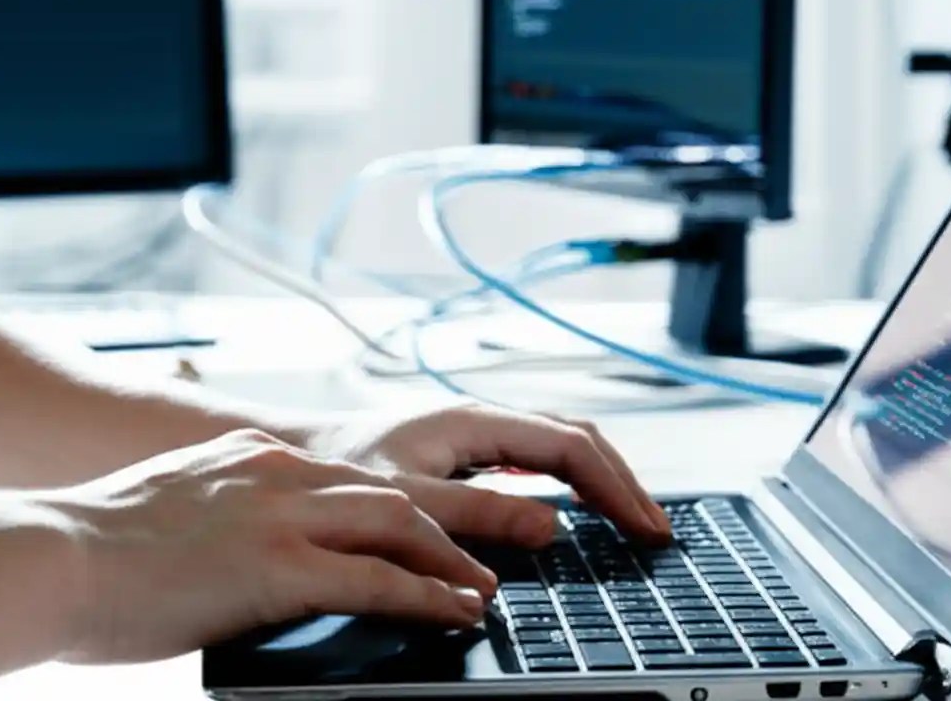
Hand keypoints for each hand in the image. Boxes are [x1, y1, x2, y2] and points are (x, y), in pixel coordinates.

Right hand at [47, 430, 495, 663]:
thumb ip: (223, 506)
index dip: (402, 504)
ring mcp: (282, 517)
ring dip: (450, 562)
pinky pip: (374, 581)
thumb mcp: (175, 498)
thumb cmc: (93, 544)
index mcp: (256, 456)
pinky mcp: (276, 566)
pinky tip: (453, 613)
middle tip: (481, 555)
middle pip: (391, 493)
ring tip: (480, 589)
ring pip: (398, 526)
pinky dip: (424, 598)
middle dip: (448, 526)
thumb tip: (238, 541)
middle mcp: (280, 473)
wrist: (50, 555)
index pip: (352, 477)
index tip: (431, 526)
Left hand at [329, 405, 671, 548]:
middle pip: (577, 441)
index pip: (570, 447)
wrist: (294, 459)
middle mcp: (484, 421)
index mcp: (476, 422)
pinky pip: (540, 461)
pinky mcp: (468, 453)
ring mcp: (478, 435)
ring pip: (562, 448)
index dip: (614, 487)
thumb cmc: (338, 474)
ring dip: (603, 481)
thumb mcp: (406, 498)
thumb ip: (475, 514)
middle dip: (622, 482)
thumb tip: (552, 527)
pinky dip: (574, 483)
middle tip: (656, 530)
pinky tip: (583, 508)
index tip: (644, 527)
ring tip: (634, 520)